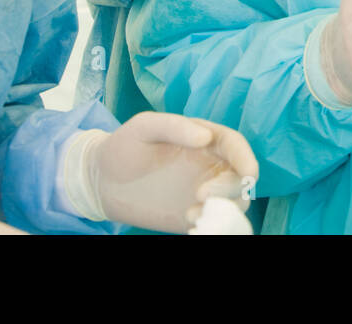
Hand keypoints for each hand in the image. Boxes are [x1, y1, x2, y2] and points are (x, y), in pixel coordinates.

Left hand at [86, 113, 258, 233]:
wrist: (102, 181)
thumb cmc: (124, 147)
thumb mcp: (143, 127)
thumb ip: (174, 126)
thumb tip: (205, 137)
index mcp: (205, 139)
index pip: (235, 146)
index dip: (246, 157)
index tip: (249, 172)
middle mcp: (210, 166)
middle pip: (238, 177)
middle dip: (229, 188)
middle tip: (201, 195)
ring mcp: (203, 192)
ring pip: (233, 203)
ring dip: (223, 210)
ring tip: (192, 214)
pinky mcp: (193, 216)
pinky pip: (215, 223)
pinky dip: (213, 226)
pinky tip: (190, 224)